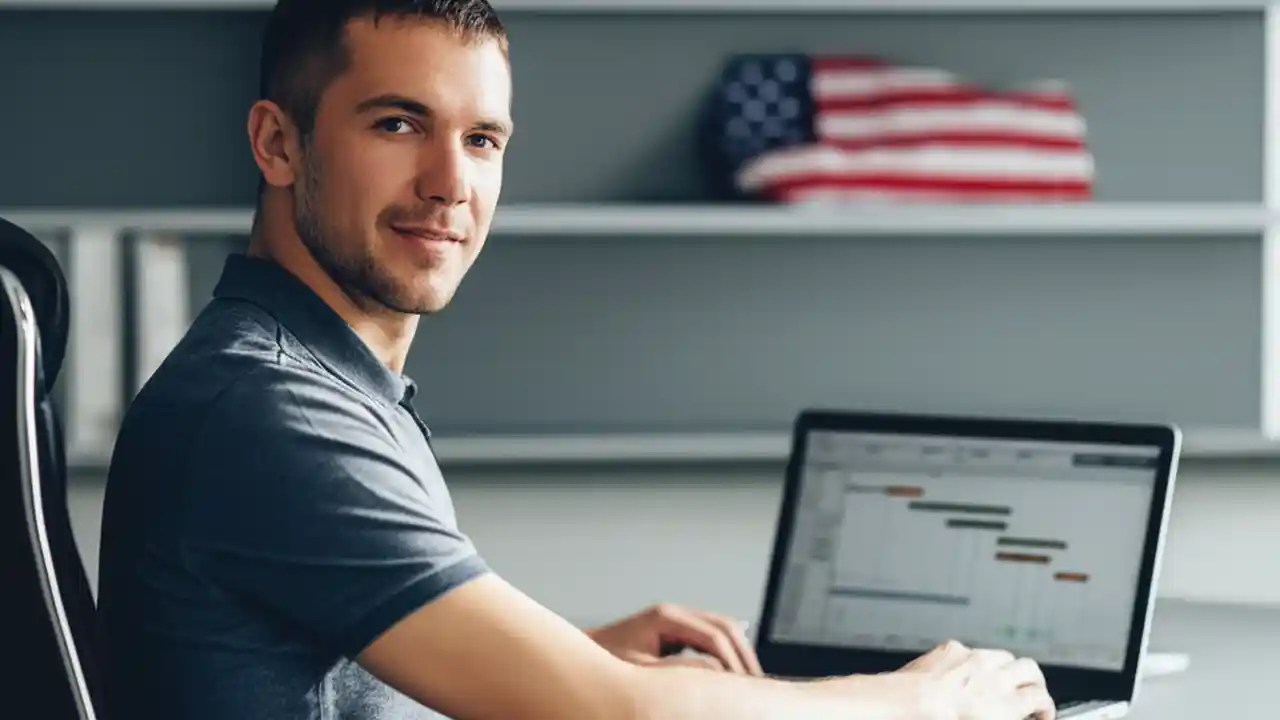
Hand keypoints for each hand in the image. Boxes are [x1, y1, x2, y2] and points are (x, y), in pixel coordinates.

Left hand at [584, 603, 762, 675]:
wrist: (585, 654)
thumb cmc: (606, 662)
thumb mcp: (642, 670)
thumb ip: (679, 670)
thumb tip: (717, 672)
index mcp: (666, 617)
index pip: (714, 635)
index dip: (733, 661)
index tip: (744, 686)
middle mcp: (674, 613)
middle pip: (725, 626)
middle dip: (744, 654)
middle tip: (758, 683)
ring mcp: (676, 619)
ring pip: (722, 628)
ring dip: (738, 652)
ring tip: (750, 680)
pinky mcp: (676, 631)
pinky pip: (711, 636)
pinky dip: (727, 651)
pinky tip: (736, 671)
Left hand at [896, 641, 1055, 719]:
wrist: (905, 704)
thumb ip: (1004, 716)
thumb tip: (1013, 713)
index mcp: (1005, 703)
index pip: (1041, 698)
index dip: (1046, 707)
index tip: (1041, 714)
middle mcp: (993, 677)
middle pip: (1031, 669)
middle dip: (1034, 682)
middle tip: (1029, 693)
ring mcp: (973, 658)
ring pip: (1004, 656)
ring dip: (1007, 668)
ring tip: (1000, 681)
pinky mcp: (952, 648)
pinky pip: (971, 650)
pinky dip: (973, 661)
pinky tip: (965, 672)